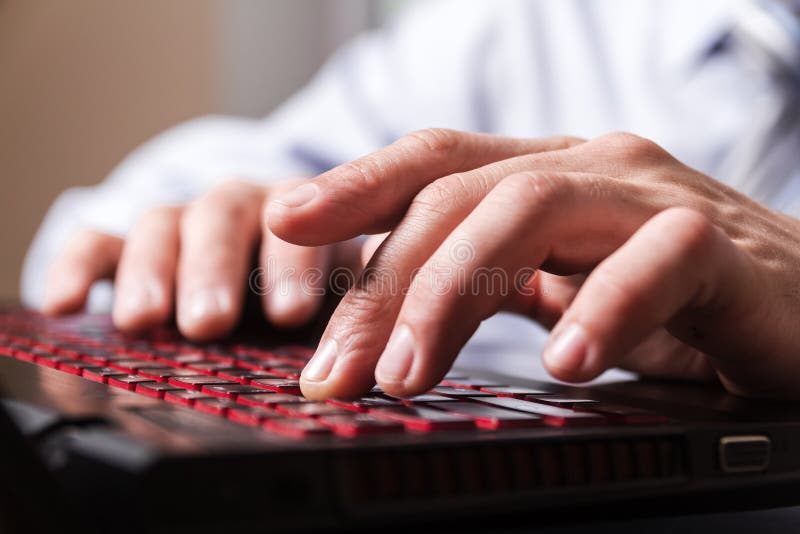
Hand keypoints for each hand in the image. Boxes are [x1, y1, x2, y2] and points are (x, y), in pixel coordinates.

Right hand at [43, 178, 360, 339]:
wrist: (262, 264)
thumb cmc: (312, 291)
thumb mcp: (343, 297)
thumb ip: (356, 307)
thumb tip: (379, 344)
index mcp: (305, 217)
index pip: (301, 225)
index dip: (293, 265)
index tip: (291, 314)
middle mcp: (242, 209)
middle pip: (225, 218)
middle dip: (215, 269)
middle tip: (209, 322)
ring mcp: (184, 223)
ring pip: (163, 224)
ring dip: (152, 269)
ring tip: (144, 320)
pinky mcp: (129, 244)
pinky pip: (97, 242)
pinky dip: (77, 266)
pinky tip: (62, 302)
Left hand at [267, 129, 799, 399]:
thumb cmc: (673, 297)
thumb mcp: (558, 281)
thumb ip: (488, 282)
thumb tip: (387, 326)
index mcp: (544, 173)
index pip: (435, 161)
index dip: (356, 183)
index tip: (283, 223)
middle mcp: (591, 168)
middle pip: (462, 196)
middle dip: (386, 283)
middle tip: (336, 371)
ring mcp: (653, 200)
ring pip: (534, 209)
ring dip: (457, 293)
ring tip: (410, 376)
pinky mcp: (720, 247)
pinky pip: (655, 264)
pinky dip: (604, 309)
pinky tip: (565, 364)